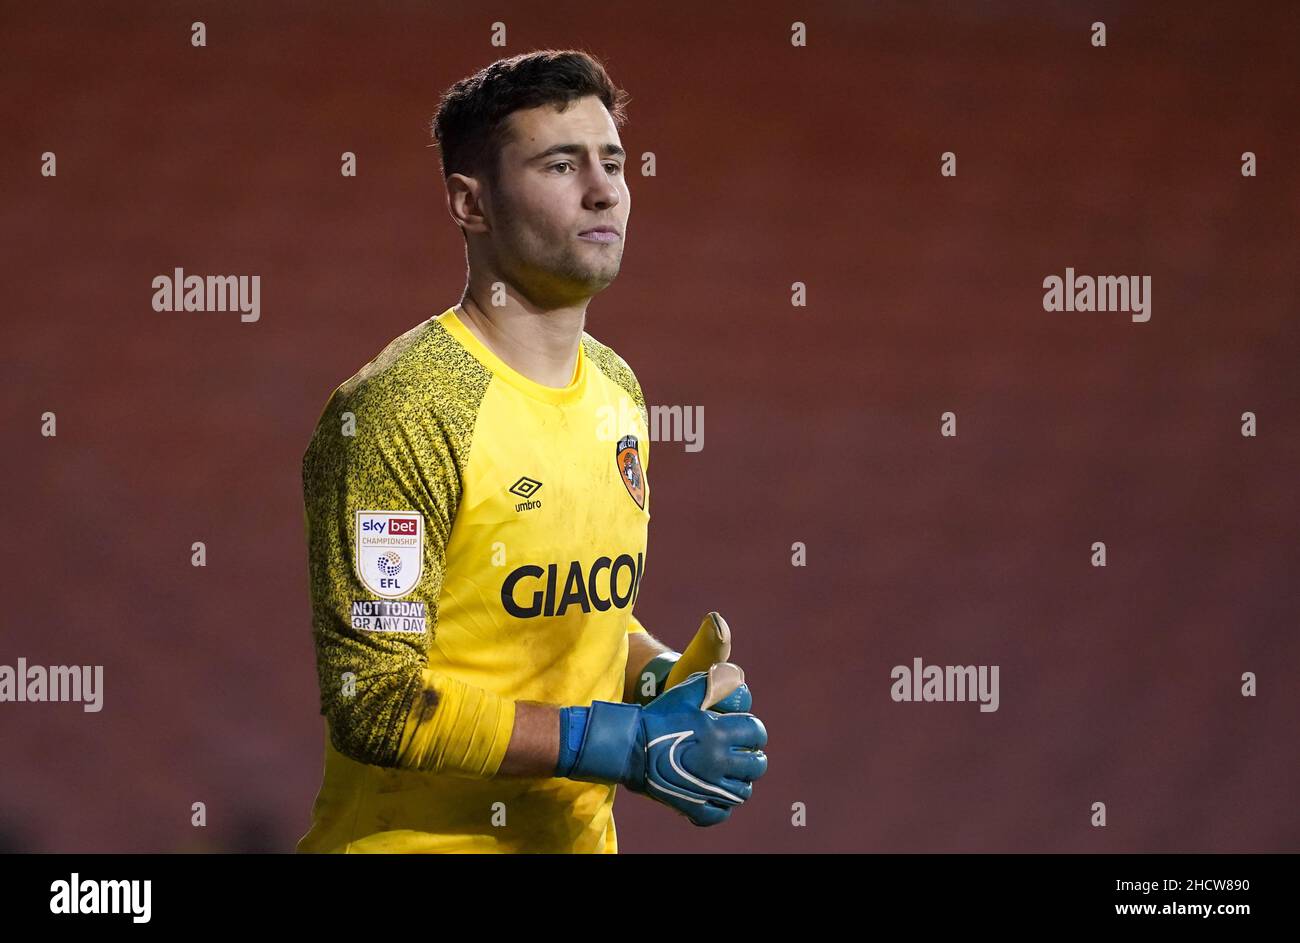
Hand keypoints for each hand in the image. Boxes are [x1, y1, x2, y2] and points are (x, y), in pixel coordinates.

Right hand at [562, 664, 768, 825]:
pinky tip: (716, 795)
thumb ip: (713, 683)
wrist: (628, 748)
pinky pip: (720, 813)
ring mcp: (708, 788)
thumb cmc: (658, 718)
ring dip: (741, 782)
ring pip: (742, 792)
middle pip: (756, 766)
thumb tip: (737, 677)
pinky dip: (722, 806)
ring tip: (731, 775)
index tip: (747, 731)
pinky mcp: (694, 807)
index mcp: (720, 733)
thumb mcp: (685, 693)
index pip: (756, 732)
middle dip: (754, 758)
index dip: (755, 730)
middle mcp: (719, 762)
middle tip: (744, 754)